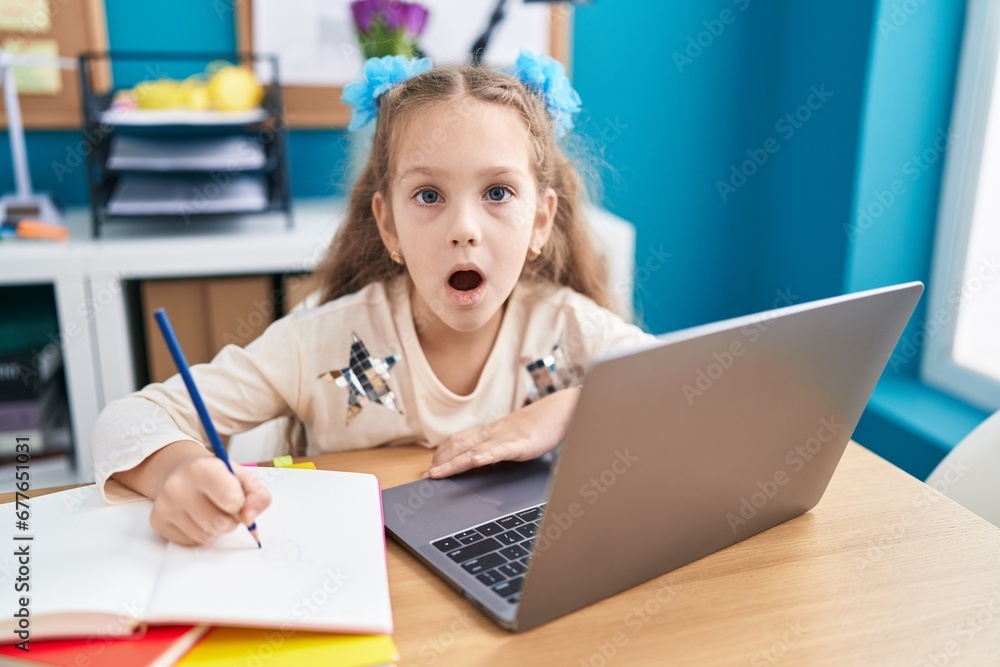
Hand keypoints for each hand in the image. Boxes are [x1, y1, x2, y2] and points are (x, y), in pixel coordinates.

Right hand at [149, 455, 270, 545]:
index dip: (240, 504)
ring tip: (209, 509)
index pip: (233, 502)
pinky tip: (195, 516)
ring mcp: (165, 505)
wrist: (182, 470)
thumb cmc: (217, 476)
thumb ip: (258, 497)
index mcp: (202, 468)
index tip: (235, 496)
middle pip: (220, 523)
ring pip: (206, 536)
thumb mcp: (243, 477)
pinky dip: (199, 534)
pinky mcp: (158, 522)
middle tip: (223, 506)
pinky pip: (191, 542)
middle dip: (230, 520)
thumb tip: (250, 519)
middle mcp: (178, 485)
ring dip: (215, 528)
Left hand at [425, 387, 580, 477]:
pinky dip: (486, 456)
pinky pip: (500, 450)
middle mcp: (491, 434)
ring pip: (473, 450)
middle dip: (441, 462)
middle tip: (427, 477)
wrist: (558, 412)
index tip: (428, 469)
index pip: (457, 441)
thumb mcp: (510, 437)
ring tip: (438, 473)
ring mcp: (504, 438)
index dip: (441, 454)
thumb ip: (494, 447)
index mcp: (488, 432)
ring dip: (453, 462)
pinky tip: (475, 461)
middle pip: (459, 446)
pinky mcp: (519, 443)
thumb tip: (478, 459)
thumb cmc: (536, 426)